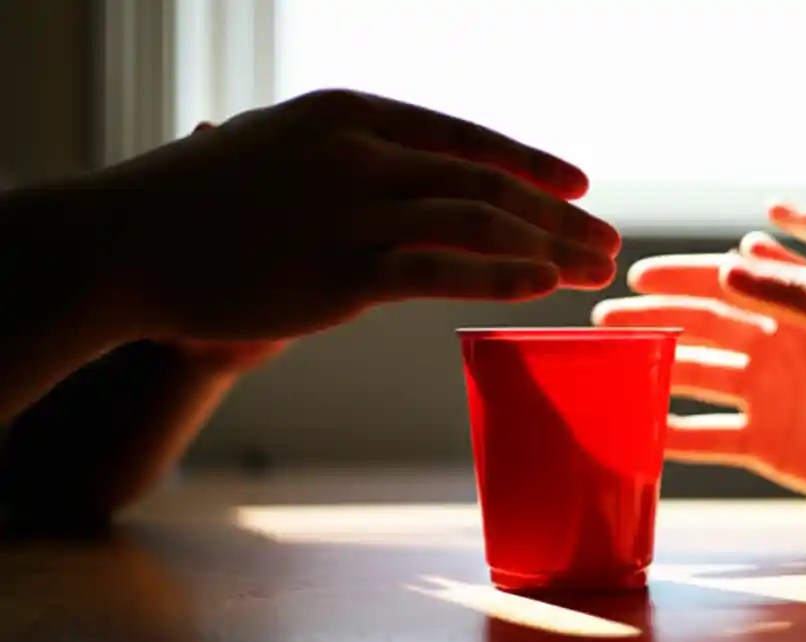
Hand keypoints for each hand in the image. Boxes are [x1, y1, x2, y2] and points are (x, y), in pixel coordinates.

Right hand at [73, 89, 619, 345]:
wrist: (121, 242)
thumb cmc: (197, 206)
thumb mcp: (280, 154)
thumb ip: (345, 168)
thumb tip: (395, 187)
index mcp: (352, 115)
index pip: (464, 139)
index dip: (528, 163)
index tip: (575, 184)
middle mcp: (363, 150)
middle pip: (487, 182)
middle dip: (558, 214)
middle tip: (608, 241)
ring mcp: (353, 206)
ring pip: (477, 222)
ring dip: (548, 247)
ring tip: (594, 270)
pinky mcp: (340, 267)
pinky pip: (440, 270)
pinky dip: (499, 275)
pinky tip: (543, 285)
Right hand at [593, 228, 805, 531]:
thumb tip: (758, 236)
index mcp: (798, 310)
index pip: (728, 284)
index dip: (683, 277)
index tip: (636, 271)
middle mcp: (774, 350)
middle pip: (698, 328)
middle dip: (651, 320)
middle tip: (601, 316)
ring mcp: (768, 398)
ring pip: (693, 379)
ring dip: (651, 372)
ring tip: (605, 369)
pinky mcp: (770, 446)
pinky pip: (712, 441)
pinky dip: (674, 439)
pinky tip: (637, 436)